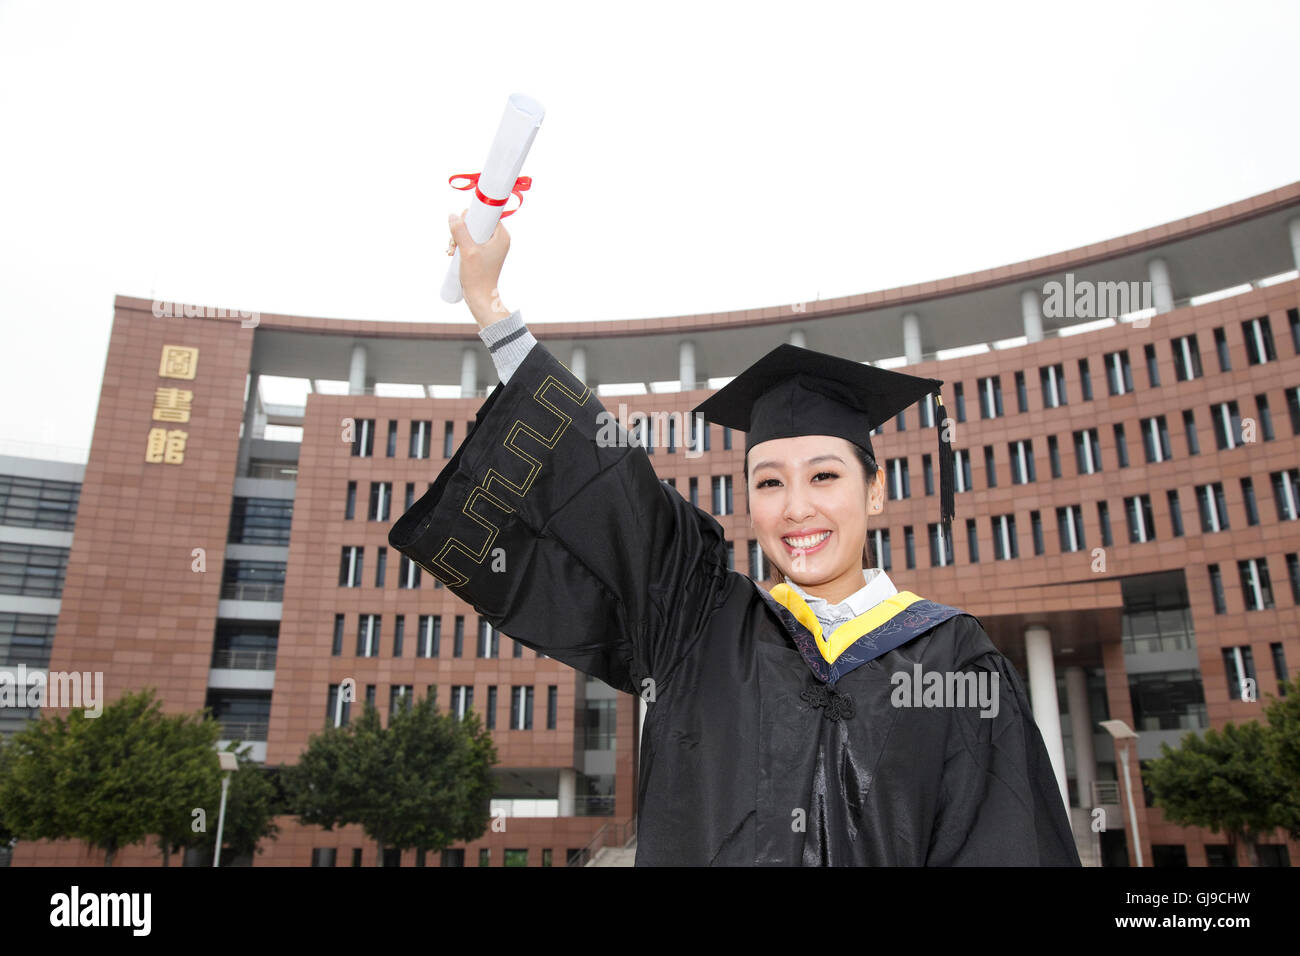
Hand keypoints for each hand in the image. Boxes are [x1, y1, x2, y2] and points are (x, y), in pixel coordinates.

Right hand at [448, 208, 510, 327]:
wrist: (480, 298)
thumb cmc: (477, 276)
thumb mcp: (467, 251)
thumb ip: (460, 231)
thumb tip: (452, 215)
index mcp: (502, 236)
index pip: (487, 214)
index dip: (472, 216)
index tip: (461, 225)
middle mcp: (499, 239)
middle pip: (477, 223)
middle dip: (462, 230)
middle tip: (454, 243)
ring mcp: (492, 247)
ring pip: (472, 232)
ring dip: (458, 238)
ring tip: (451, 251)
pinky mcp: (484, 254)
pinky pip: (471, 241)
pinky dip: (461, 245)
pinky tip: (452, 252)